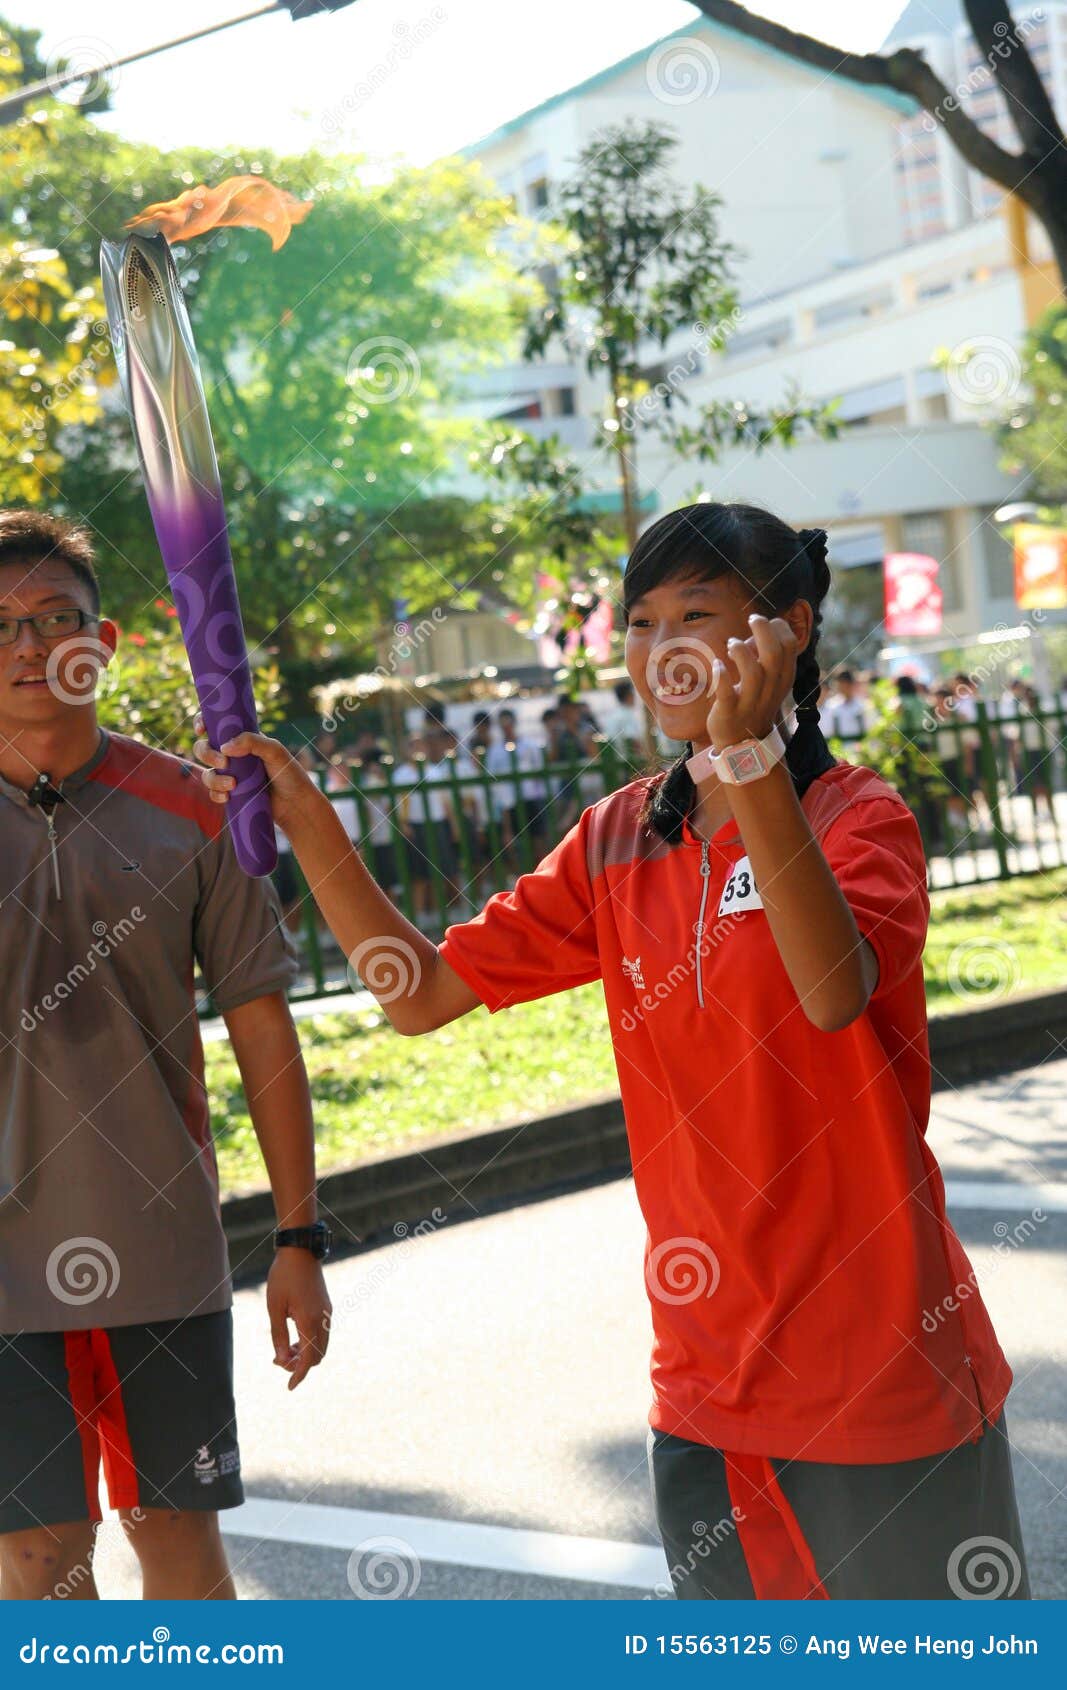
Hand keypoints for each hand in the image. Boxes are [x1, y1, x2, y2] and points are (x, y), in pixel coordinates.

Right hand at [192, 712, 316, 829]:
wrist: (295, 804)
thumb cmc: (289, 773)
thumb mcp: (275, 752)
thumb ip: (253, 742)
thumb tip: (225, 746)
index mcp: (243, 739)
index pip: (216, 726)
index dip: (203, 723)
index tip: (202, 729)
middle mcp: (233, 756)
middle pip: (203, 748)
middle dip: (207, 754)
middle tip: (223, 763)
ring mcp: (231, 775)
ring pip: (207, 773)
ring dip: (214, 779)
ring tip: (233, 785)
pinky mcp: (231, 794)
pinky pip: (213, 793)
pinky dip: (216, 794)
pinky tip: (228, 797)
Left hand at [266, 1249, 331, 1390]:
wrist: (300, 1250)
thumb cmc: (283, 1276)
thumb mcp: (274, 1307)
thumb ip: (278, 1335)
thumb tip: (282, 1359)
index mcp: (310, 1320)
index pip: (309, 1358)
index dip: (299, 1375)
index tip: (289, 1386)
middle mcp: (323, 1319)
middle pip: (318, 1355)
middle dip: (300, 1364)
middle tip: (278, 1360)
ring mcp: (326, 1312)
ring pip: (321, 1345)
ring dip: (305, 1353)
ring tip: (284, 1350)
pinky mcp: (326, 1307)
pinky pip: (322, 1333)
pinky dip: (309, 1342)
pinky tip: (293, 1337)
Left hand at [707, 613, 796, 752]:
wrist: (743, 744)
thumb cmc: (754, 703)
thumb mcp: (770, 681)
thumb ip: (767, 655)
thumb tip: (761, 626)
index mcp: (782, 678)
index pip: (789, 646)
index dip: (779, 628)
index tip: (767, 622)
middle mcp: (770, 689)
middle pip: (773, 654)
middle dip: (763, 631)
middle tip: (752, 618)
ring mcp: (750, 701)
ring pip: (753, 673)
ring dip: (741, 652)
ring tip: (732, 643)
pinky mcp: (730, 712)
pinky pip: (727, 693)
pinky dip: (721, 677)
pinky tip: (717, 664)